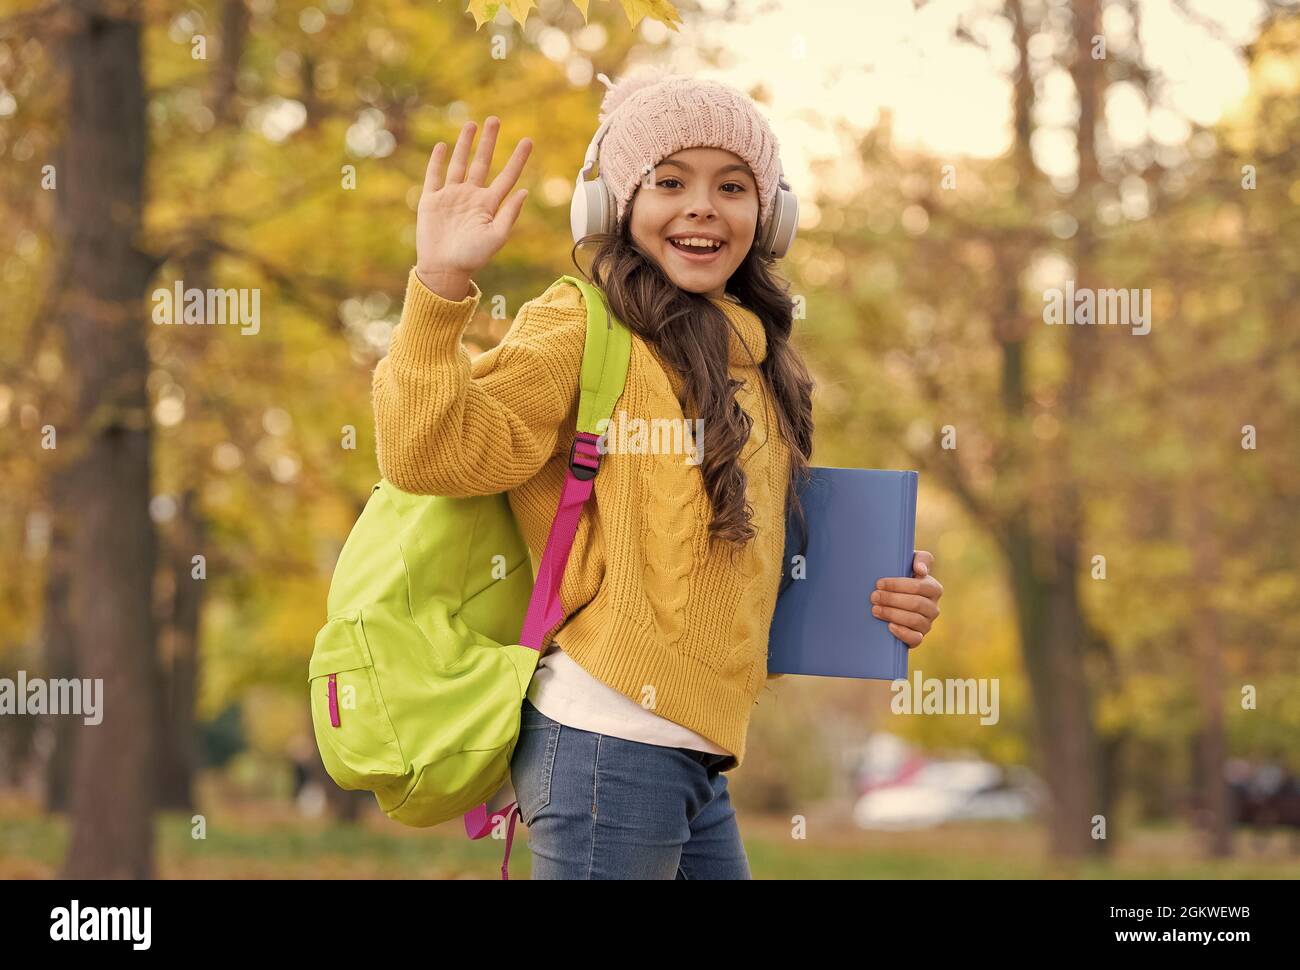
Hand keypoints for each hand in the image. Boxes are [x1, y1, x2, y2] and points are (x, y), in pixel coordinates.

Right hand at [415, 116, 532, 285]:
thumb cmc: (472, 257)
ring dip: (465, 144)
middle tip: (495, 120)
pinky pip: (434, 176)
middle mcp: (471, 196)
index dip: (517, 159)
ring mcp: (451, 196)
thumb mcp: (496, 237)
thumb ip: (509, 214)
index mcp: (489, 204)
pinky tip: (443, 146)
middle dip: (488, 141)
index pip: (507, 176)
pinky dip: (438, 161)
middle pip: (482, 162)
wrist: (444, 268)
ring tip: (472, 125)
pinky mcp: (432, 200)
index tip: (528, 140)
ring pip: (459, 164)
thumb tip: (524, 191)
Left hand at [870, 550, 942, 647]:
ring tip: (875, 609)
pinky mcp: (918, 638)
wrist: (891, 600)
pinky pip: (915, 639)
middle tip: (874, 596)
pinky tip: (889, 626)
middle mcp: (933, 607)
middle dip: (892, 599)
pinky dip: (902, 633)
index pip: (919, 586)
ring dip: (893, 614)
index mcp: (933, 588)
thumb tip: (921, 571)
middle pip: (916, 603)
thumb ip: (921, 559)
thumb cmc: (900, 577)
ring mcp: (927, 624)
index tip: (879, 583)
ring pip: (915, 620)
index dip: (897, 585)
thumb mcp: (909, 563)